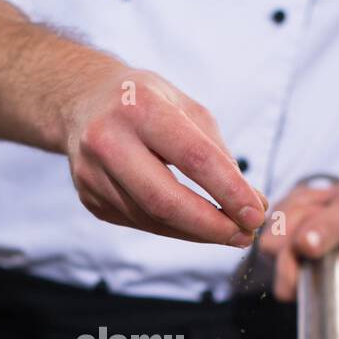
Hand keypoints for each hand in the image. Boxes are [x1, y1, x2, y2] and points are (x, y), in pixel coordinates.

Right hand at [61, 67, 265, 245]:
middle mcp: (107, 140)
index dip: (229, 191)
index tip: (257, 214)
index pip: (192, 157)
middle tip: (245, 236)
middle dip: (211, 225)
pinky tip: (195, 225)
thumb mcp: (186, 108)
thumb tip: (253, 205)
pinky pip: (140, 223)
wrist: (81, 102)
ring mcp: (92, 174)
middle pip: (164, 200)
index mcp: (139, 107)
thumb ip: (219, 155)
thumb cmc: (145, 103)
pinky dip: (174, 229)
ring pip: (153, 220)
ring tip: (229, 232)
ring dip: (197, 232)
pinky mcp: (89, 198)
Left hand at [259, 172, 338, 300]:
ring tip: (328, 206)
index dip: (290, 260)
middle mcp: (305, 273)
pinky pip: (275, 209)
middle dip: (296, 219)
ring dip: (299, 206)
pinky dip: (296, 199)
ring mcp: (292, 252)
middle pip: (270, 249)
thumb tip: (304, 246)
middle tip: (326, 210)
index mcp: (327, 283)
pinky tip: (321, 202)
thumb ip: (330, 229)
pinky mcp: (285, 232)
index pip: (286, 288)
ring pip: (272, 225)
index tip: (311, 235)